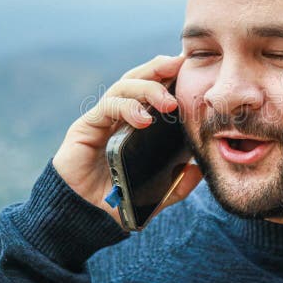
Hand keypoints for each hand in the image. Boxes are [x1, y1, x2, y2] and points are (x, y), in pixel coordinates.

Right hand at [52, 54, 202, 227]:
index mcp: (137, 125)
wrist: (83, 216)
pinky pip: (108, 107)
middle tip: (181, 66)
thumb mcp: (155, 196)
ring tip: (169, 102)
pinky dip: (127, 108)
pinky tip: (143, 119)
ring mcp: (103, 119)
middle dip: (159, 68)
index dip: (170, 76)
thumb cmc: (116, 202)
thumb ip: (177, 185)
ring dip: (148, 88)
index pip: (153, 90)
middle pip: (139, 78)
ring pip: (124, 87)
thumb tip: (199, 171)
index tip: (191, 69)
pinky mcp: (86, 126)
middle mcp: (120, 116)